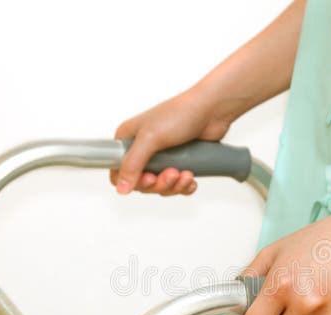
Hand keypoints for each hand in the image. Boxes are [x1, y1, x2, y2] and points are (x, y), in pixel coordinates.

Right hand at [111, 88, 233, 194]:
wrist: (212, 110)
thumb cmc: (180, 114)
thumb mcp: (150, 138)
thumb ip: (132, 164)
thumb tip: (121, 188)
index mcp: (128, 140)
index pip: (119, 172)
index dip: (132, 181)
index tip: (149, 179)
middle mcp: (142, 149)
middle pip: (142, 183)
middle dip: (159, 183)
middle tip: (172, 173)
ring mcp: (161, 157)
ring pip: (161, 185)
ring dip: (174, 185)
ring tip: (185, 174)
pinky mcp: (179, 162)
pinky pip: (177, 185)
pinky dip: (184, 185)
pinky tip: (191, 178)